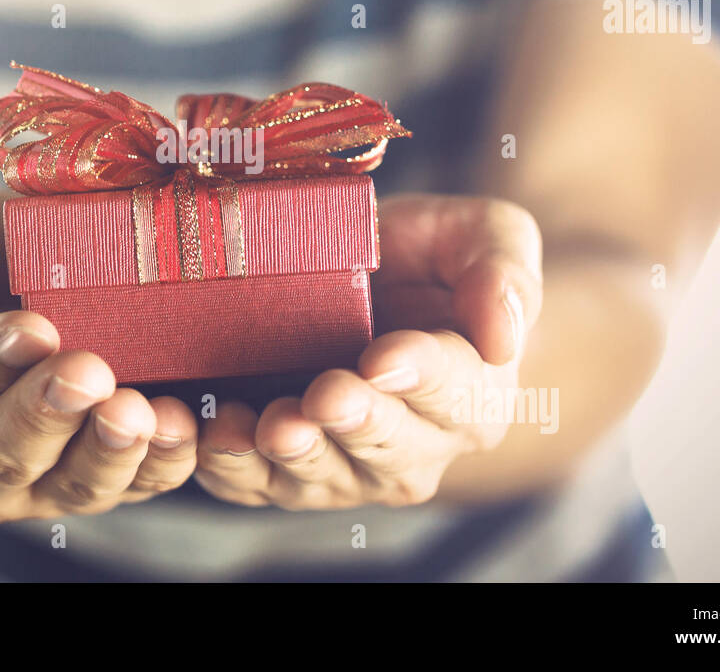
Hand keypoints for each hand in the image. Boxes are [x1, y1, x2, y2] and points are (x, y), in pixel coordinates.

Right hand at [0, 193, 197, 525]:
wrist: (3, 267)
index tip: (31, 327)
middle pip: (4, 456)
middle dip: (48, 413)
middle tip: (89, 369)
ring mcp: (37, 483)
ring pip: (73, 485)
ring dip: (110, 451)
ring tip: (140, 410)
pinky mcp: (103, 475)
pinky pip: (137, 483)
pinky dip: (163, 461)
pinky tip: (185, 423)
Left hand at [194, 194, 541, 509]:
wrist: (380, 284)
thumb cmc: (436, 259)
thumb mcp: (484, 236)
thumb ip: (504, 272)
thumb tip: (504, 336)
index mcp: (474, 393)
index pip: (454, 392)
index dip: (420, 375)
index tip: (385, 358)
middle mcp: (417, 446)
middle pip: (388, 448)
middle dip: (354, 422)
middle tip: (325, 395)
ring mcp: (348, 466)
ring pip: (323, 476)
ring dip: (294, 454)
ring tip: (273, 424)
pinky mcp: (284, 469)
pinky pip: (257, 484)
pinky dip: (233, 467)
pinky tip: (215, 434)